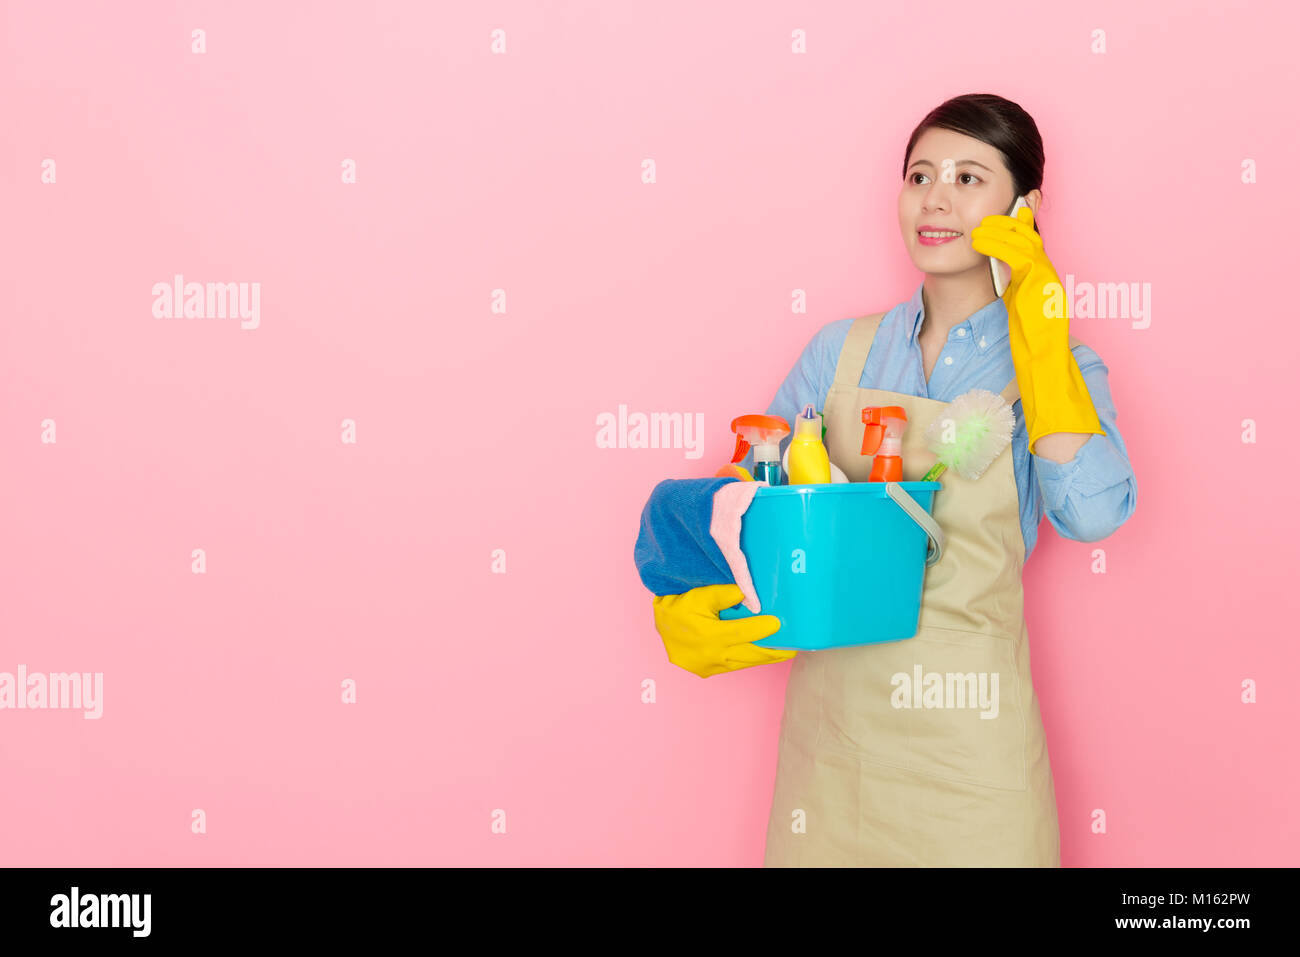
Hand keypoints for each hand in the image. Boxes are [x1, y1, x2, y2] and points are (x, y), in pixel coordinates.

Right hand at [652, 583, 792, 677]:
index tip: (779, 624)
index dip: (762, 629)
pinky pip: (735, 666)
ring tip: (783, 653)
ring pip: (744, 663)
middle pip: (749, 654)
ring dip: (763, 658)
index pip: (742, 632)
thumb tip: (745, 593)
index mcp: (708, 635)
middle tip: (792, 648)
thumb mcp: (698, 596)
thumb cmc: (680, 608)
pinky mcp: (709, 671)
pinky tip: (761, 655)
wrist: (661, 627)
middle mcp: (711, 654)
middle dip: (772, 652)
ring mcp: (710, 666)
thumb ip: (722, 594)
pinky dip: (749, 660)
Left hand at [970, 206, 1104, 454]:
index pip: (1032, 246)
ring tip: (981, 224)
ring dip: (1003, 229)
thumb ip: (1013, 292)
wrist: (1047, 372)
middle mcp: (1050, 281)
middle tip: (996, 206)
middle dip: (1015, 219)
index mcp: (1045, 285)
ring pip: (1027, 243)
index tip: (1013, 205)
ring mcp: (1047, 285)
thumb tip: (1002, 275)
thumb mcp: (1019, 314)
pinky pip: (1021, 260)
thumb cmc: (1032, 351)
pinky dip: (1002, 246)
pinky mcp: (1040, 292)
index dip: (1022, 224)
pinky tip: (984, 241)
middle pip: (1033, 237)